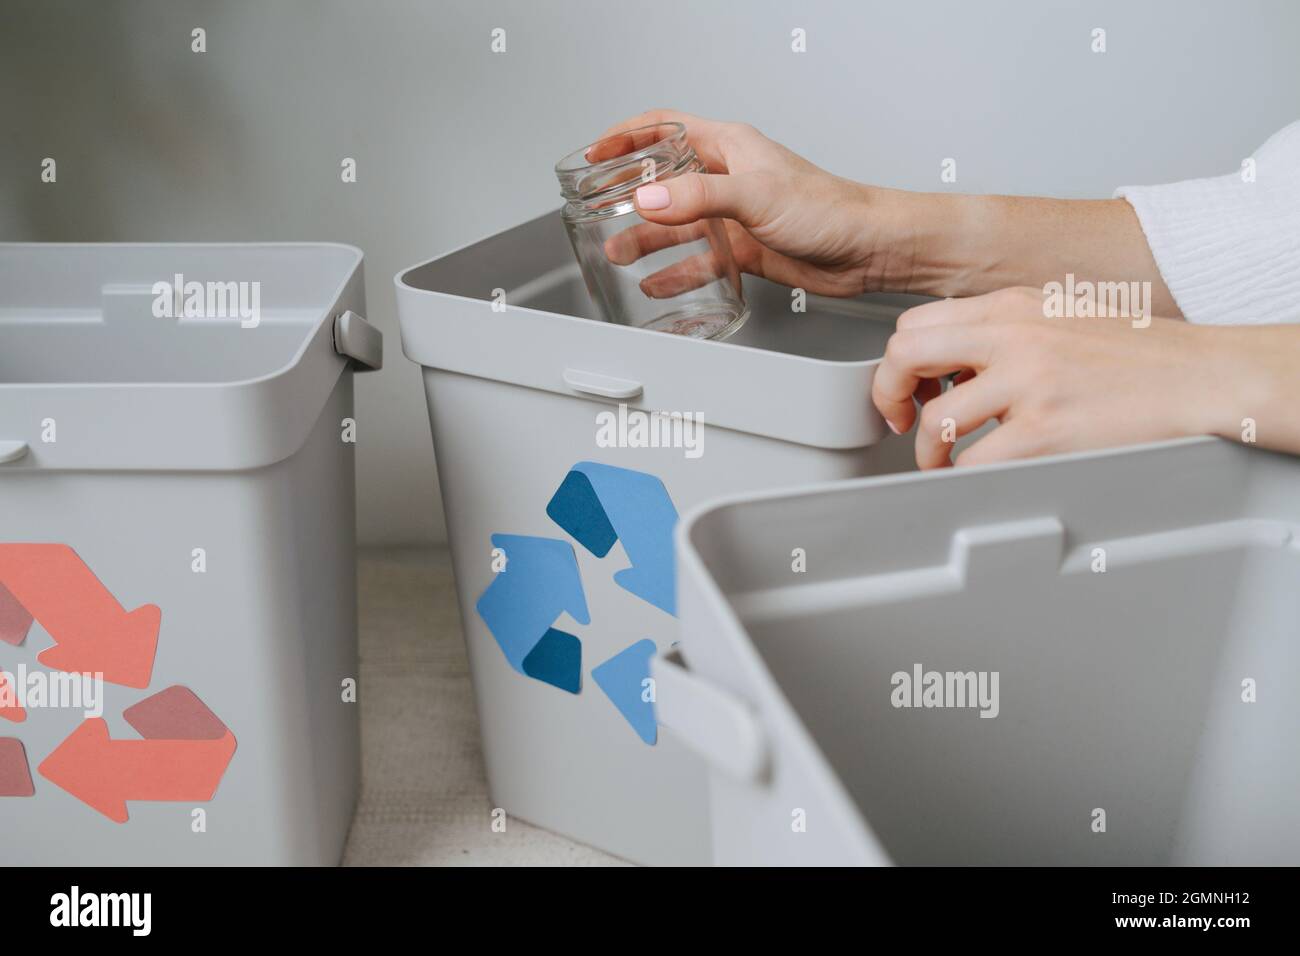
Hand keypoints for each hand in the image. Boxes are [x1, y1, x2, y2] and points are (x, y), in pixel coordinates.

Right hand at [595, 109, 900, 297]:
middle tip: (597, 210)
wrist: (869, 249)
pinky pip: (701, 259)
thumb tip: (648, 199)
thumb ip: (698, 198)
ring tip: (618, 253)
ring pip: (678, 224)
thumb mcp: (755, 194)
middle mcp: (729, 177)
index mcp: (729, 146)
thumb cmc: (830, 208)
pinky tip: (659, 285)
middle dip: (628, 195)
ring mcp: (736, 214)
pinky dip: (678, 272)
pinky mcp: (747, 249)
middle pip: (663, 179)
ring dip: (646, 239)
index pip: (663, 127)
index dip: (625, 136)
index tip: (595, 154)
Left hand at [871, 287, 1299, 467]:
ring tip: (940, 461)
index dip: (899, 360)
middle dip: (888, 394)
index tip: (907, 386)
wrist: (1201, 376)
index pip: (917, 323)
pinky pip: (974, 462)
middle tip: (898, 420)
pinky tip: (977, 475)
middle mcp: (1014, 336)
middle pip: (906, 355)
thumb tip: (949, 359)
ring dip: (926, 451)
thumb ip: (1002, 330)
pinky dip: (965, 476)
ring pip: (934, 420)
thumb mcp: (1059, 315)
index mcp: (1012, 305)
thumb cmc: (1138, 352)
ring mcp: (1029, 383)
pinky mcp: (1046, 430)